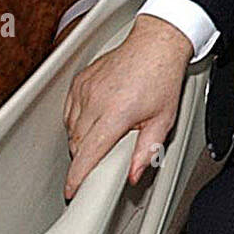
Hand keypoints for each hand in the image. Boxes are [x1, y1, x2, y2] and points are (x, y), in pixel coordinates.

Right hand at [64, 14, 193, 198]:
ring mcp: (85, 89)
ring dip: (80, 139)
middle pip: (76, 143)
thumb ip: (147, 150)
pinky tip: (94, 118)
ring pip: (70, 127)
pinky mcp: (80, 80)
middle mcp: (96, 100)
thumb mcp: (163, 120)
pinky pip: (69, 109)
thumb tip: (134, 174)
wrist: (156, 44)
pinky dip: (77, 120)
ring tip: (102, 136)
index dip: (77, 176)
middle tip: (98, 161)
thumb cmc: (162, 77)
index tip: (72, 189)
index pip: (88, 153)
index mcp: (116, 113)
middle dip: (83, 158)